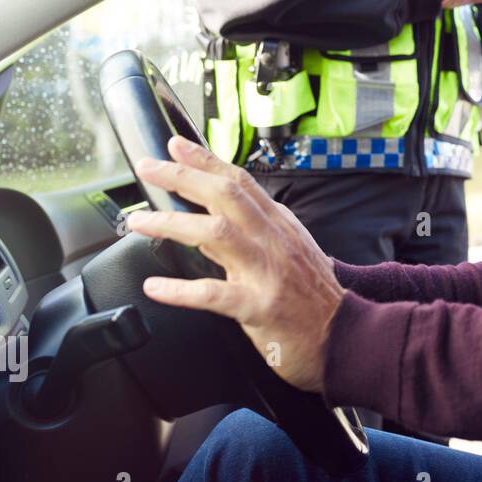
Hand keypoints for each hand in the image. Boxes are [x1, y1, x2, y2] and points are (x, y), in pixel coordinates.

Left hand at [125, 136, 343, 392]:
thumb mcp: (288, 251)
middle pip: (225, 196)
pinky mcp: (259, 307)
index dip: (206, 160)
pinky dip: (180, 290)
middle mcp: (273, 241)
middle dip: (182, 177)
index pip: (240, 182)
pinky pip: (213, 294)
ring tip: (137, 221)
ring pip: (215, 235)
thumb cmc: (312, 297)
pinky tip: (155, 287)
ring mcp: (267, 272)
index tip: (175, 145)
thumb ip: (250, 233)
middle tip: (147, 168)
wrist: (344, 336)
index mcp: (279, 225)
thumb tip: (207, 218)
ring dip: (171, 224)